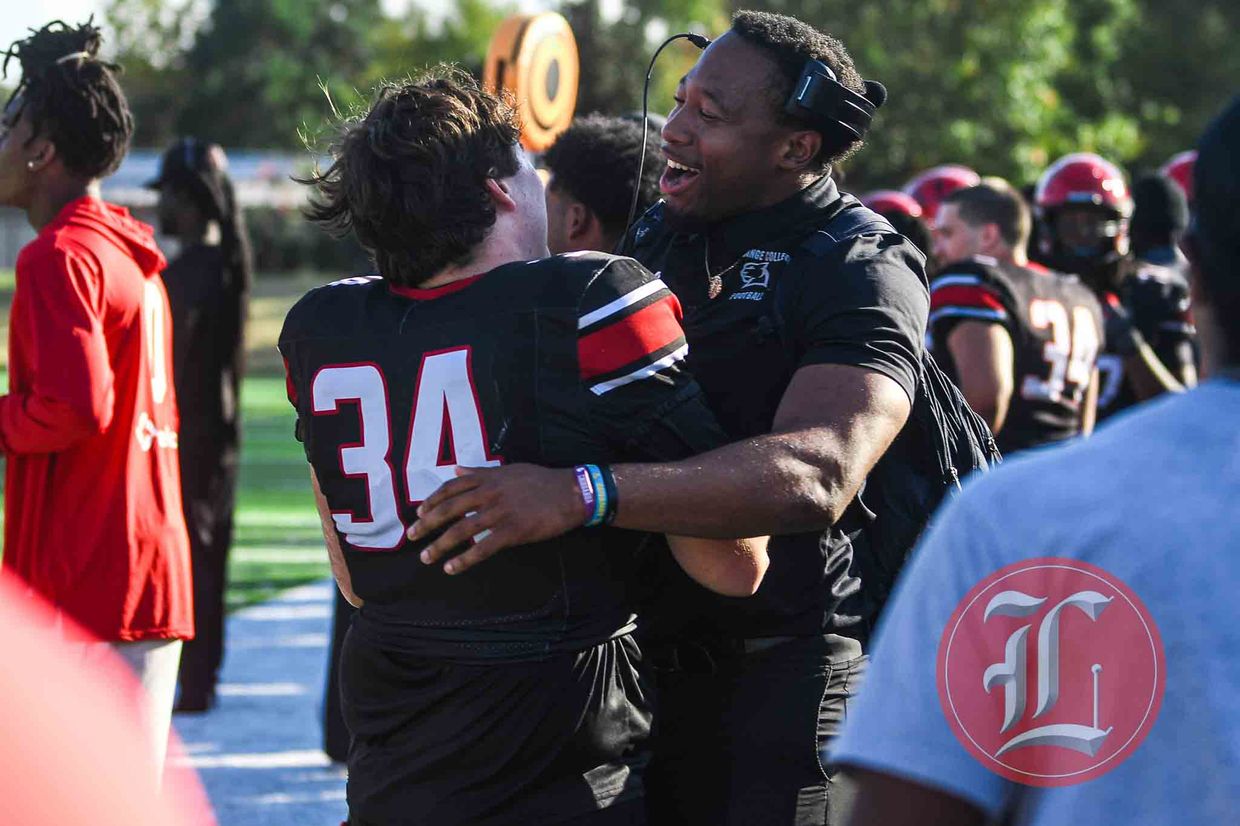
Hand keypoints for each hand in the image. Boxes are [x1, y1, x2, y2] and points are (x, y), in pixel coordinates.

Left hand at [407, 464, 585, 574]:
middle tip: (412, 537)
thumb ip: (481, 471)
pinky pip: (483, 548)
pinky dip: (464, 560)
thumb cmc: (542, 480)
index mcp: (488, 478)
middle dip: (427, 524)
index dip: (432, 500)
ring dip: (440, 545)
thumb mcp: (509, 469)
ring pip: (461, 530)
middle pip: (449, 509)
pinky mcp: (512, 531)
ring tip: (426, 557)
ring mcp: (500, 513)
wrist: (571, 492)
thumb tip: (457, 468)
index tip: (419, 512)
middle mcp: (489, 494)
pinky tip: (451, 568)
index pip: (451, 488)